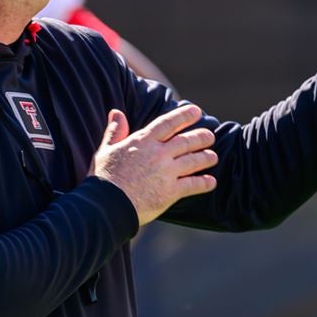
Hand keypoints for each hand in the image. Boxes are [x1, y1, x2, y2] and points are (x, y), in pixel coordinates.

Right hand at [92, 104, 217, 225]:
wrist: (107, 204)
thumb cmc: (103, 178)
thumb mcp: (105, 150)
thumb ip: (115, 131)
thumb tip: (116, 112)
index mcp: (143, 141)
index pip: (168, 123)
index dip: (184, 116)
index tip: (196, 111)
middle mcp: (158, 154)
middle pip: (186, 141)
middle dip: (201, 137)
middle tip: (210, 136)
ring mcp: (166, 172)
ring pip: (194, 161)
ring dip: (206, 158)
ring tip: (213, 157)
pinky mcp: (171, 192)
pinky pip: (193, 185)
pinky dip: (204, 183)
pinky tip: (211, 182)